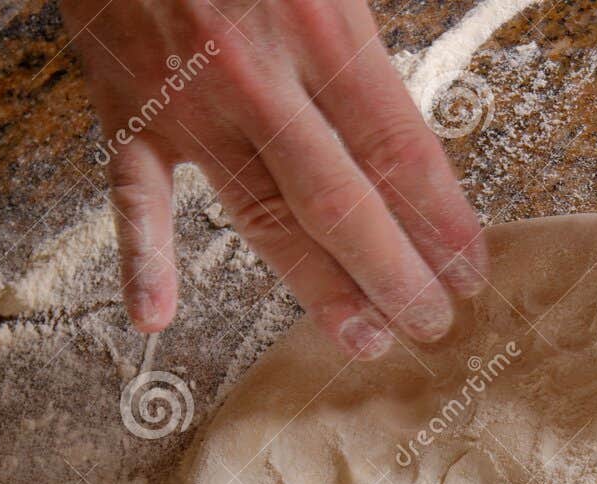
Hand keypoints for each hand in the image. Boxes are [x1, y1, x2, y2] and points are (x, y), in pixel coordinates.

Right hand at [61, 0, 487, 358]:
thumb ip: (370, 46)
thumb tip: (420, 137)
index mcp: (324, 30)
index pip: (401, 152)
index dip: (442, 221)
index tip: (472, 270)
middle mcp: (259, 75)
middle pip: (340, 203)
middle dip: (394, 275)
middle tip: (432, 325)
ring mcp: (188, 99)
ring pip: (260, 215)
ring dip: (316, 288)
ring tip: (364, 340)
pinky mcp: (125, 105)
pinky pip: (132, 192)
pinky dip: (140, 256)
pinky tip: (153, 319)